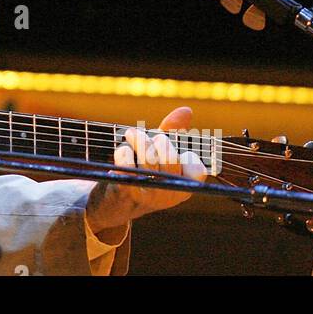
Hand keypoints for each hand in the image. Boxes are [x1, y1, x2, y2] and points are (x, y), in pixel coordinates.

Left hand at [84, 106, 207, 233]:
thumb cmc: (144, 171)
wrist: (115, 203)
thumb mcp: (161, 152)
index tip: (177, 149)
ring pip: (148, 160)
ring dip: (139, 140)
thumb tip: (186, 110)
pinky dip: (124, 152)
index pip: (197, 170)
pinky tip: (123, 150)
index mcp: (184, 185)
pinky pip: (127, 166)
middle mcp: (170, 193)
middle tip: (150, 136)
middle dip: (159, 141)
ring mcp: (149, 195)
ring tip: (131, 134)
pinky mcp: (127, 192)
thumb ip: (174, 132)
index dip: (188, 155)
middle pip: (170, 159)